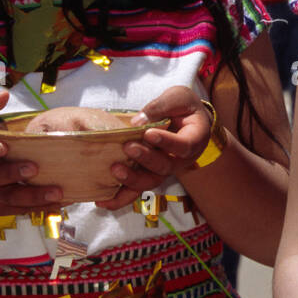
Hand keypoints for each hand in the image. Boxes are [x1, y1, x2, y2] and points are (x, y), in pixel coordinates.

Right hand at [0, 90, 63, 217]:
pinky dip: (41, 208)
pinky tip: (61, 203)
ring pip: (11, 198)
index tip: (3, 147)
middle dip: (13, 173)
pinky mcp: (4, 208)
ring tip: (57, 193)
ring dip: (34, 197)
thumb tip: (3, 93)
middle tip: (34, 168)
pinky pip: (22, 210)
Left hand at [92, 86, 213, 210]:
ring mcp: (164, 169)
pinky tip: (102, 200)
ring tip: (115, 170)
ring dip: (132, 179)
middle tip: (128, 147)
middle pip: (165, 167)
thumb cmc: (184, 106)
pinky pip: (136, 189)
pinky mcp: (149, 173)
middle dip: (146, 159)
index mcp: (194, 139)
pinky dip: (120, 197)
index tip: (149, 133)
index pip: (183, 146)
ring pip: (151, 182)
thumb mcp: (178, 97)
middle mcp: (181, 160)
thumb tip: (137, 122)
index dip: (167, 142)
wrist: (186, 119)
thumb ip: (161, 106)